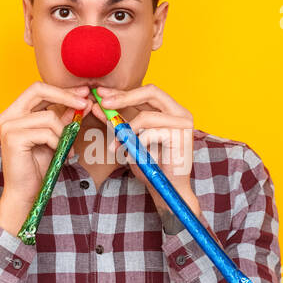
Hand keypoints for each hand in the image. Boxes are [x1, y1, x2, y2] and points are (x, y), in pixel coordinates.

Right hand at [0, 81, 91, 231]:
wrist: (26, 192)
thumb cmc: (38, 166)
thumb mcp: (55, 137)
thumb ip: (63, 118)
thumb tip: (82, 101)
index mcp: (15, 112)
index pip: (39, 89)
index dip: (63, 90)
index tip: (84, 93)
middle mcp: (8, 115)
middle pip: (39, 90)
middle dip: (66, 96)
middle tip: (85, 103)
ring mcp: (9, 126)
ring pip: (48, 116)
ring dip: (63, 132)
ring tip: (67, 148)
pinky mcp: (13, 138)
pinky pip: (46, 132)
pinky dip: (57, 142)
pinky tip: (58, 154)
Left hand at [89, 83, 204, 226]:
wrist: (167, 190)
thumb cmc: (151, 165)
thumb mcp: (132, 139)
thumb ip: (120, 122)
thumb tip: (98, 106)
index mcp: (171, 109)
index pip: (146, 92)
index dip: (123, 92)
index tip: (101, 93)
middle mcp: (180, 112)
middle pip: (151, 92)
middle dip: (124, 96)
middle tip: (103, 102)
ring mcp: (183, 123)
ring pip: (147, 117)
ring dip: (127, 131)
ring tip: (116, 146)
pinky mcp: (181, 136)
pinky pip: (150, 134)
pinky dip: (137, 145)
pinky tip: (133, 157)